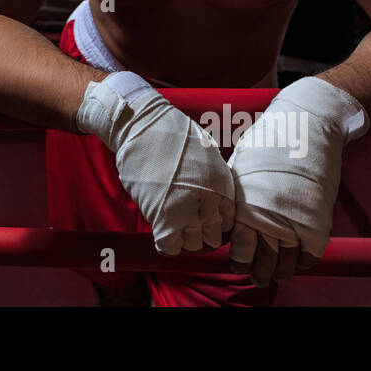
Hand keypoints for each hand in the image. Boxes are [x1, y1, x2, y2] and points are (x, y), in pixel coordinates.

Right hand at [77, 71, 235, 255]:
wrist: (142, 124)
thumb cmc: (170, 134)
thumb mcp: (207, 154)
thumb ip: (213, 182)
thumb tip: (212, 203)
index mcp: (223, 185)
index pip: (228, 224)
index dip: (213, 225)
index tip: (201, 223)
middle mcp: (211, 200)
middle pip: (213, 238)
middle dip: (199, 235)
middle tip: (184, 227)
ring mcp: (188, 210)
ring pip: (192, 245)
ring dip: (182, 240)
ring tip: (171, 227)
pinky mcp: (164, 216)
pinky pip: (170, 247)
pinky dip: (166, 245)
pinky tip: (160, 233)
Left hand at [226, 76, 368, 285]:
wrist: (307, 123)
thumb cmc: (270, 139)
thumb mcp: (242, 165)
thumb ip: (236, 195)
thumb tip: (227, 219)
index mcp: (246, 203)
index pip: (239, 247)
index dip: (238, 259)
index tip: (237, 262)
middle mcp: (269, 215)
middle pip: (262, 260)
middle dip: (257, 272)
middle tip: (256, 276)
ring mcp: (297, 219)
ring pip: (288, 262)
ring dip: (281, 272)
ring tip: (276, 275)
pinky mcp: (320, 218)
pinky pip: (312, 252)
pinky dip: (305, 261)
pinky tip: (299, 261)